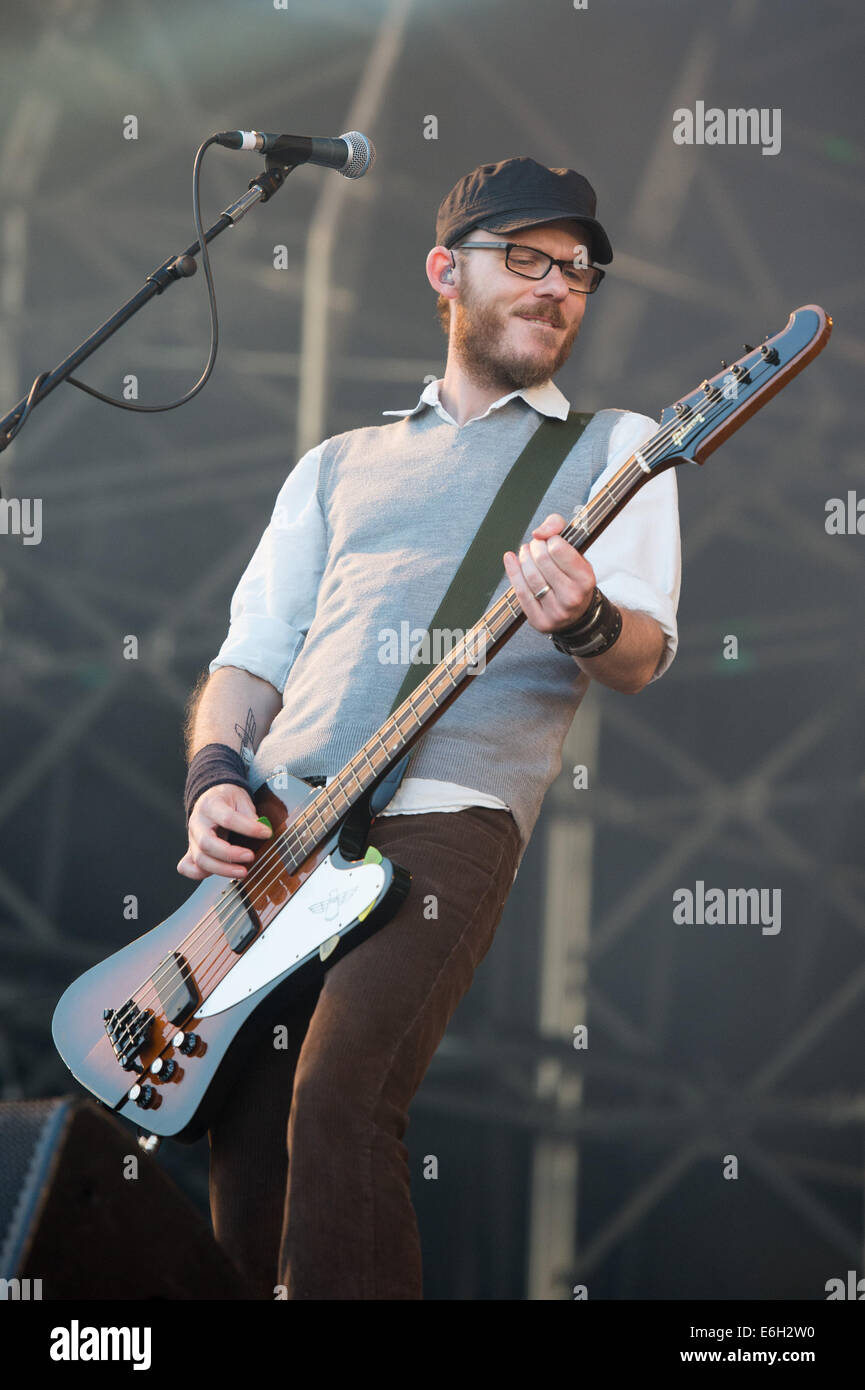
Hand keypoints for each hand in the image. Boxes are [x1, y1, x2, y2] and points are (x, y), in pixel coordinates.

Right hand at [177, 783, 272, 880]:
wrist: (211, 798)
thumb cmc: (227, 799)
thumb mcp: (241, 798)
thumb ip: (250, 815)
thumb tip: (262, 830)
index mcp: (210, 805)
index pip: (227, 819)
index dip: (248, 828)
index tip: (266, 833)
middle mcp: (197, 822)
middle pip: (206, 843)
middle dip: (230, 855)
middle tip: (250, 857)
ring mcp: (192, 838)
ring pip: (200, 859)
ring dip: (222, 869)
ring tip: (243, 872)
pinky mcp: (191, 850)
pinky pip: (187, 867)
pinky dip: (200, 874)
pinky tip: (218, 874)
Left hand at [503, 513, 595, 634]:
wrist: (576, 614)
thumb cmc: (572, 577)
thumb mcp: (576, 551)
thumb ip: (558, 528)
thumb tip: (538, 532)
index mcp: (586, 579)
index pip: (558, 548)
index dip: (550, 539)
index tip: (549, 540)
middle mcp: (573, 597)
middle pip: (541, 560)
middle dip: (535, 547)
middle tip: (535, 546)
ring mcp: (556, 611)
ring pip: (530, 576)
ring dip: (523, 558)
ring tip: (525, 552)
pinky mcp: (540, 621)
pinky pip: (521, 592)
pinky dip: (512, 571)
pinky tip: (510, 559)